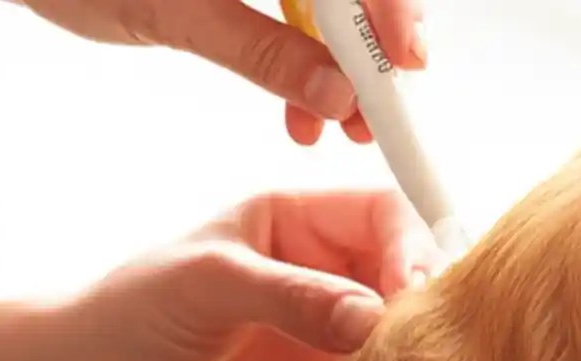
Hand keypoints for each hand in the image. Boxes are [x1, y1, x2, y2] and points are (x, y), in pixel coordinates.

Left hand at [15, 0, 425, 144]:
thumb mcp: (175, 13)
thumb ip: (262, 51)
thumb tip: (339, 95)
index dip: (392, 12)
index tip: (405, 69)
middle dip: (373, 53)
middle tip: (376, 117)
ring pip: (334, 9)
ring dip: (344, 70)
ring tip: (341, 129)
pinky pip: (302, 17)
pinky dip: (307, 64)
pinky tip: (304, 115)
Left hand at [57, 190, 443, 360]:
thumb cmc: (133, 311)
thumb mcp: (208, 285)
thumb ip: (289, 295)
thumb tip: (371, 316)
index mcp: (296, 219)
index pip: (382, 213)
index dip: (411, 244)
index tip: (415, 292)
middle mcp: (322, 269)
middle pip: (404, 270)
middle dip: (423, 299)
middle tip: (425, 340)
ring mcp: (325, 327)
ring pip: (397, 328)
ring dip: (412, 349)